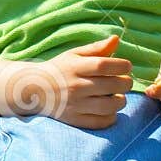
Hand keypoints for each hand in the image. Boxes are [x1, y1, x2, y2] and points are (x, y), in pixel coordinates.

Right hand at [1, 34, 132, 129]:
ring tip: (117, 95)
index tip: (126, 66)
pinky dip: (111, 116)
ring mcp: (75, 105)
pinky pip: (102, 121)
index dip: (122, 65)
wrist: (34, 89)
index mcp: (75, 67)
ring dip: (120, 100)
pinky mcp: (75, 120)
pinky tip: (108, 108)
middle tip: (123, 81)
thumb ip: (96, 48)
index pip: (105, 65)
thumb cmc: (60, 69)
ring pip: (111, 106)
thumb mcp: (74, 55)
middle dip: (126, 83)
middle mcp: (75, 86)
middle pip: (112, 85)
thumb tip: (116, 39)